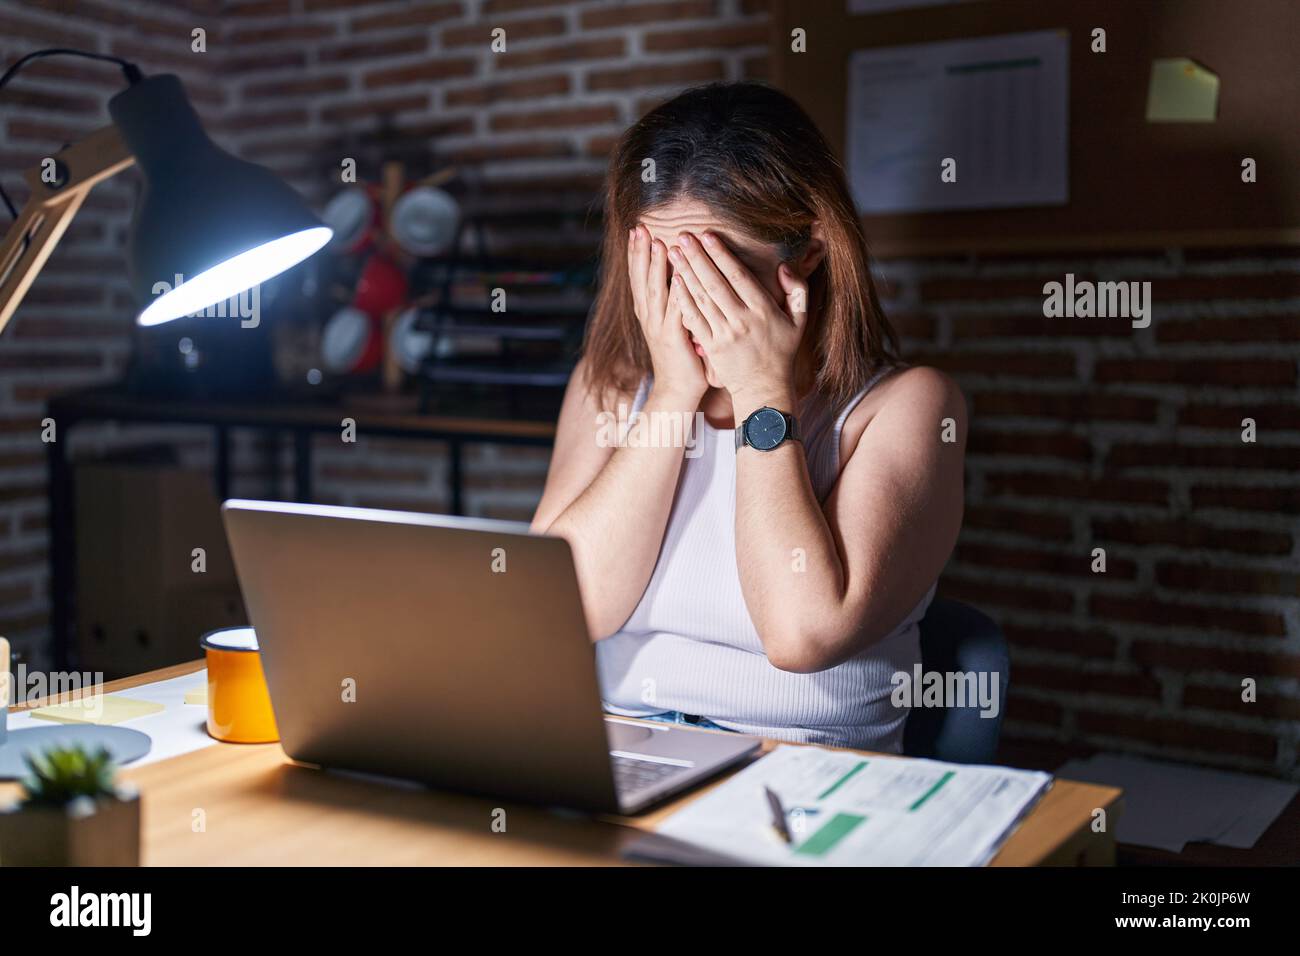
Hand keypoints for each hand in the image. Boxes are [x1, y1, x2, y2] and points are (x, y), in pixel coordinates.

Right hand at [628, 225, 706, 402]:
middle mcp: (649, 318)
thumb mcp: (673, 325)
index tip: (637, 230)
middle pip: (641, 279)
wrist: (677, 392)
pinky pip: (675, 312)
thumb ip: (673, 303)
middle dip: (641, 253)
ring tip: (658, 243)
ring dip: (656, 267)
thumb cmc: (681, 357)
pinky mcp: (673, 340)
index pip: (639, 277)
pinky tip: (679, 277)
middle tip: (639, 228)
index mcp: (647, 313)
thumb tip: (678, 277)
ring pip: (656, 292)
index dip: (636, 254)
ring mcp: (659, 329)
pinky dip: (677, 294)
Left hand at [668, 231, 807, 414]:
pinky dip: (683, 301)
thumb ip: (798, 290)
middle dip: (698, 258)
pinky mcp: (711, 347)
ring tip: (673, 253)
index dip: (722, 254)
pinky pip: (694, 320)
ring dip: (686, 274)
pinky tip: (673, 283)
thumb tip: (783, 267)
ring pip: (702, 299)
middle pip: (716, 283)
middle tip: (682, 236)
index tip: (707, 235)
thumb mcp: (799, 320)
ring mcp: (725, 334)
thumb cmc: (782, 350)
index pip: (739, 276)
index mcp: (764, 310)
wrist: (764, 387)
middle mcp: (743, 320)